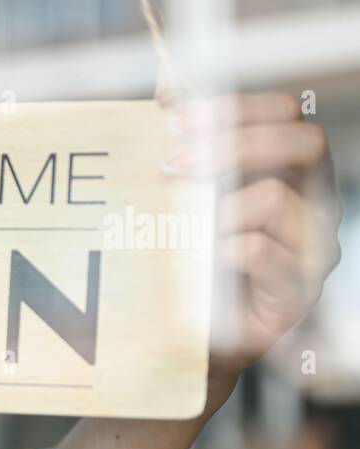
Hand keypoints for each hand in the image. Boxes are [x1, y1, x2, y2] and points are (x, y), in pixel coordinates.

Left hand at [165, 92, 342, 387]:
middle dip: (234, 144)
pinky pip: (260, 253)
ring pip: (277, 198)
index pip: (288, 113)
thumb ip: (181, 143)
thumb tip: (163, 81)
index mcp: (292, 169)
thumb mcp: (181, 197)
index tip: (176, 121)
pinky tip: (197, 262)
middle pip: (305, 142)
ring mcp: (312, 250)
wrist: (187, 338)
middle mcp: (315, 203)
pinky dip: (219, 251)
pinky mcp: (297, 295)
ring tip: (181, 227)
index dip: (237, 108)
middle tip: (172, 164)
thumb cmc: (187, 258)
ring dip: (215, 207)